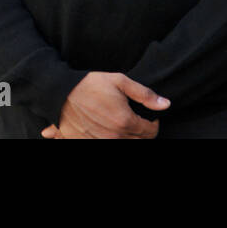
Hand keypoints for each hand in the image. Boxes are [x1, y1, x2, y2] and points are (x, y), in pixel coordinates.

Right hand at [40, 72, 169, 138]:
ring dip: (128, 138)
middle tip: (137, 122)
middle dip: (142, 133)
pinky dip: (110, 139)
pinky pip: (106, 146)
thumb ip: (144, 94)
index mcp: (125, 121)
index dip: (154, 124)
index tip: (151, 118)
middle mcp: (115, 136)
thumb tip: (166, 104)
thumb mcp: (119, 81)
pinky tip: (107, 130)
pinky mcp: (88, 144)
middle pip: (139, 142)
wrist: (60, 92)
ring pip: (125, 146)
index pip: (150, 132)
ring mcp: (101, 143)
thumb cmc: (89, 84)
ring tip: (123, 125)